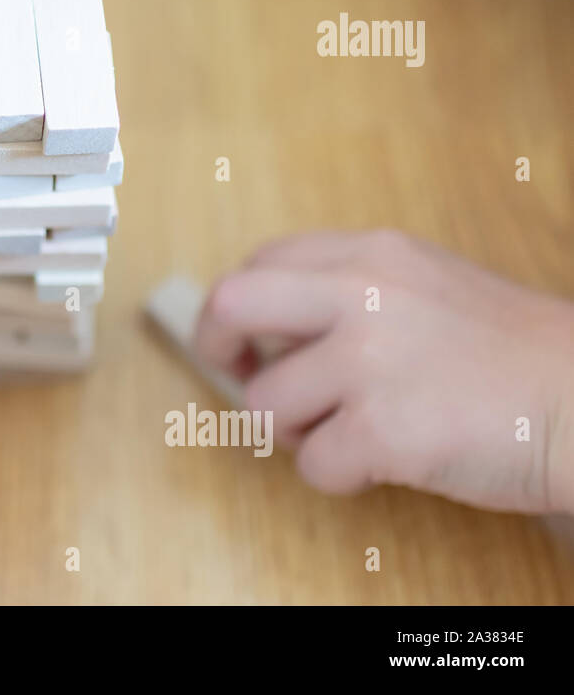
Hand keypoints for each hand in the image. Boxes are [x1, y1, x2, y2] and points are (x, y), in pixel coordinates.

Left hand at [194, 229, 573, 513]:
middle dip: (218, 347)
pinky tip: (388, 461)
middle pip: (232, 304)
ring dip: (298, 430)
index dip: (241, 307)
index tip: (247, 340)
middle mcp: (362, 295)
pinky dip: (341, 475)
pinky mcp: (381, 430)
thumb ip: (354, 291)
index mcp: (373, 255)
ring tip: (354, 430)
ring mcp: (368, 361)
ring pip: (265, 404)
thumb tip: (271, 329)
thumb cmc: (513, 356)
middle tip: (240, 378)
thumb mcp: (429, 285)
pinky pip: (314, 464)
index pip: (264, 262)